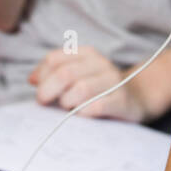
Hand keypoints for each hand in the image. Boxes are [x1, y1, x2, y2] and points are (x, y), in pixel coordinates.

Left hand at [28, 46, 148, 122]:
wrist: (138, 97)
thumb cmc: (99, 89)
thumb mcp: (78, 75)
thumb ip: (54, 75)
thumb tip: (32, 79)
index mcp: (87, 54)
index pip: (54, 59)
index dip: (41, 76)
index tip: (38, 90)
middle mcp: (100, 64)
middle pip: (65, 74)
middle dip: (48, 91)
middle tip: (44, 103)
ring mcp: (113, 81)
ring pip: (81, 89)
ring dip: (67, 102)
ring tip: (68, 109)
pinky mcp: (122, 101)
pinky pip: (97, 107)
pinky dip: (84, 113)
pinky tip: (82, 116)